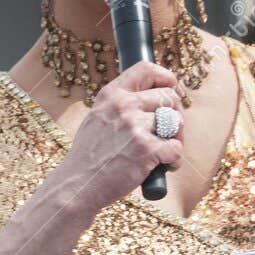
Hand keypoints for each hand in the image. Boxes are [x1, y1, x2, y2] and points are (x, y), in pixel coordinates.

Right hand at [61, 61, 183, 211]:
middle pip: (169, 97)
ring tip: (165, 152)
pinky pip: (176, 148)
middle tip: (169, 133)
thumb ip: (120, 105)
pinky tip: (164, 167)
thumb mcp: (97, 118)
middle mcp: (124, 106)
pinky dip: (175, 161)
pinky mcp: (147, 150)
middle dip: (174, 115)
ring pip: (176, 122)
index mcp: (112, 94)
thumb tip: (152, 100)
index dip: (166, 78)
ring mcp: (136, 127)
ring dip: (177, 139)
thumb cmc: (88, 157)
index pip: (147, 69)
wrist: (78, 186)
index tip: (170, 89)